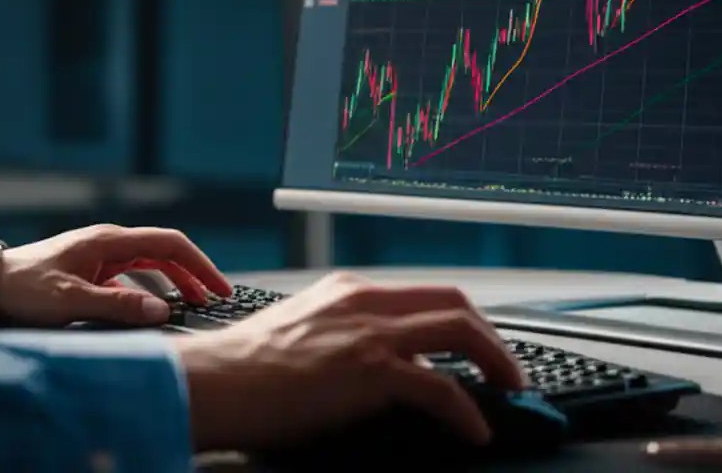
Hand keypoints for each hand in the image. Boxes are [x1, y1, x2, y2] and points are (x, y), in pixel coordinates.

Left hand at [0, 224, 232, 326]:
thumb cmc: (23, 288)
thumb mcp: (72, 300)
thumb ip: (119, 306)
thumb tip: (162, 310)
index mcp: (110, 241)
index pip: (170, 244)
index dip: (200, 264)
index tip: (218, 287)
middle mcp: (110, 244)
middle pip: (166, 252)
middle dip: (195, 273)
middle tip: (217, 297)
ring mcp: (101, 257)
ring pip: (152, 265)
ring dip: (176, 282)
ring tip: (194, 303)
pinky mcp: (92, 272)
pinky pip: (133, 278)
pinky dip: (152, 291)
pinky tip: (156, 309)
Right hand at [171, 272, 526, 451]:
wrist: (211, 384)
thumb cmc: (241, 370)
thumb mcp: (300, 330)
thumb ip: (341, 334)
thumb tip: (374, 364)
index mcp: (349, 291)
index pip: (423, 294)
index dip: (460, 318)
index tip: (477, 343)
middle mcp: (366, 301)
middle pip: (454, 301)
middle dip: (490, 334)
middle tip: (506, 367)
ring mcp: (370, 333)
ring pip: (460, 329)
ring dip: (496, 361)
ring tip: (510, 389)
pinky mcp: (371, 370)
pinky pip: (441, 387)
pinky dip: (466, 409)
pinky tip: (475, 429)